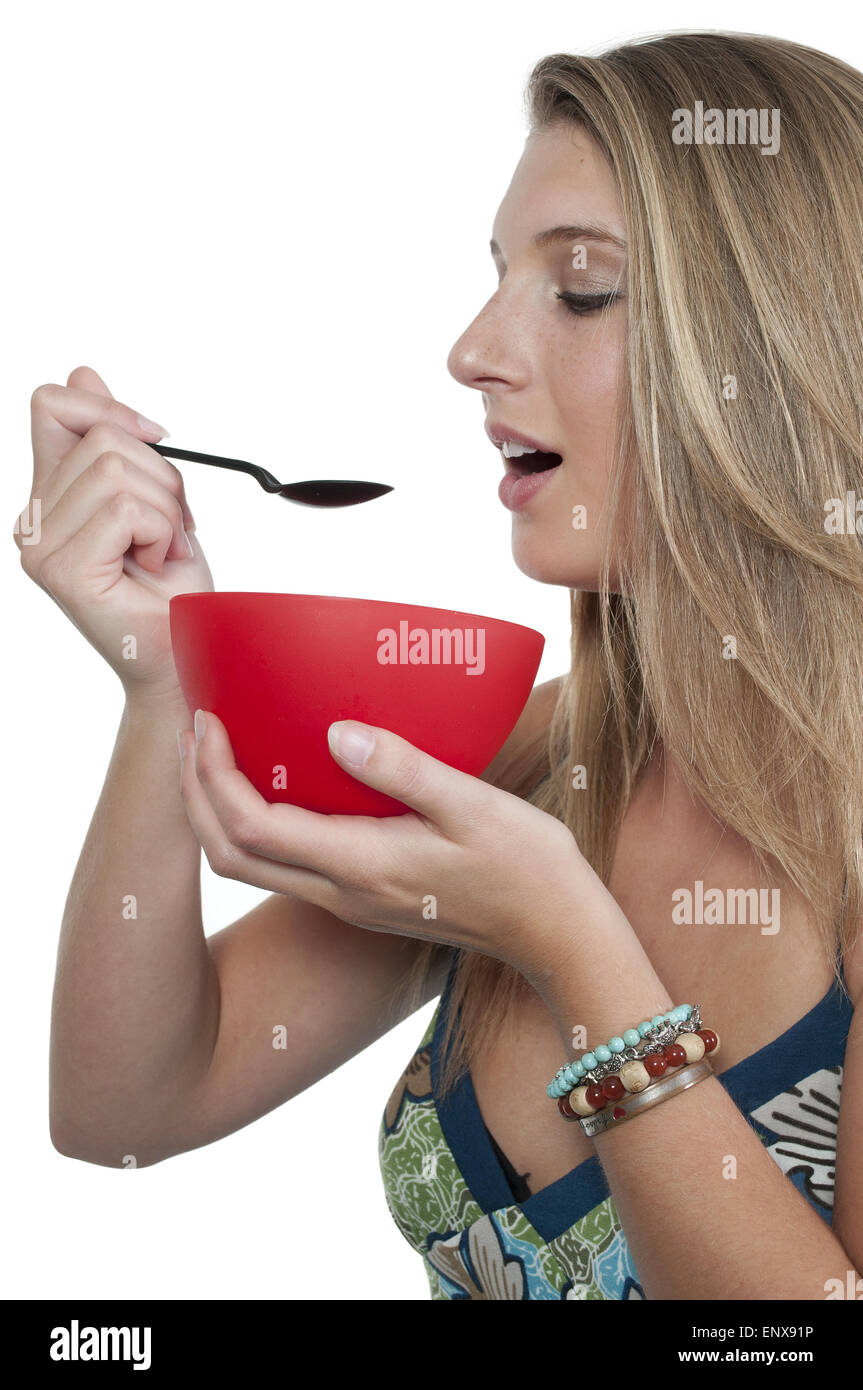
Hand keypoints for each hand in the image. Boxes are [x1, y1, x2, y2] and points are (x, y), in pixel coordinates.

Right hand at [14, 365, 213, 700]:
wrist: (183, 653)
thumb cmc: (171, 588)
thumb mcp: (153, 497)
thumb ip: (113, 438)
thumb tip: (81, 371)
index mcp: (49, 492)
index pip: (53, 404)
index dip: (110, 407)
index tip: (158, 439)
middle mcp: (32, 518)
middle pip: (104, 436)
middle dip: (163, 477)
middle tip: (170, 529)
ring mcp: (40, 546)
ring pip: (118, 471)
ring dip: (166, 511)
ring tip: (161, 552)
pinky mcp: (62, 570)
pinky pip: (126, 510)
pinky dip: (161, 533)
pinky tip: (155, 566)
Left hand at [179, 709, 605, 980]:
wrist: (556, 933)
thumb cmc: (527, 866)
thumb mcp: (474, 804)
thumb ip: (402, 767)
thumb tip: (333, 732)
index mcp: (360, 866)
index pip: (252, 828)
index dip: (214, 777)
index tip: (209, 721)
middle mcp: (342, 894)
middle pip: (230, 858)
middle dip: (195, 797)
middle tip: (193, 733)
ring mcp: (350, 902)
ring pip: (252, 867)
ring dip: (218, 813)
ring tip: (218, 753)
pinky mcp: (364, 898)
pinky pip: (285, 865)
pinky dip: (256, 824)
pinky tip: (277, 782)